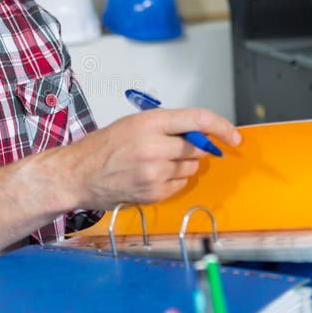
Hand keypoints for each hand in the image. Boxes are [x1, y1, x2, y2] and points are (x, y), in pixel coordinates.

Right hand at [66, 107, 240, 209]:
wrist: (78, 174)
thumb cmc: (102, 147)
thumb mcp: (133, 123)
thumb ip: (167, 125)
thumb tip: (200, 132)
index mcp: (149, 123)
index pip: (198, 120)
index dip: (222, 126)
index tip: (233, 135)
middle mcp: (154, 147)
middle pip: (198, 147)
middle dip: (195, 147)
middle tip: (176, 147)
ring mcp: (155, 173)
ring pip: (191, 167)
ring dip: (183, 164)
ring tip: (156, 162)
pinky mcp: (154, 193)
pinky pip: (180, 184)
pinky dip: (172, 179)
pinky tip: (151, 175)